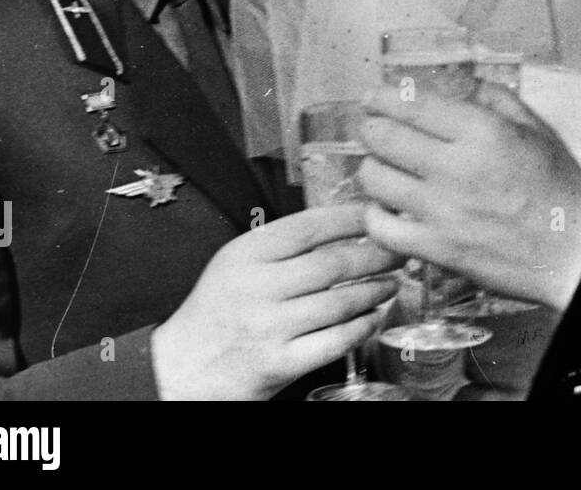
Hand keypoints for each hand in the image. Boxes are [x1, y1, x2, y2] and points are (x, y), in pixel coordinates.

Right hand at [151, 204, 401, 399]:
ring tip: (391, 282)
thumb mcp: (236, 263)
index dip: (351, 218)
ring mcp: (269, 328)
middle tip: (399, 250)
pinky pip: (335, 341)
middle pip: (333, 263)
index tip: (378, 214)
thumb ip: (282, 245)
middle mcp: (257, 288)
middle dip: (376, 254)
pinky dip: (362, 327)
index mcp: (246, 255)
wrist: (181, 368)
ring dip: (375, 290)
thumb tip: (344, 225)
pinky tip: (372, 317)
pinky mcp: (280, 364)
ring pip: (340, 302)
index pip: (309, 227)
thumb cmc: (216, 312)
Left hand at [358, 83, 580, 311]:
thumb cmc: (561, 190)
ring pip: (375, 179)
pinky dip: (376, 214)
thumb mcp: (537, 130)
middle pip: (384, 137)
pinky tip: (387, 208)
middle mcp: (457, 167)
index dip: (384, 97)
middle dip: (371, 127)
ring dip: (372, 168)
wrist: (575, 254)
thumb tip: (454, 83)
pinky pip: (381, 227)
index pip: (413, 105)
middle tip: (371, 128)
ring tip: (381, 168)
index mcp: (484, 133)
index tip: (374, 97)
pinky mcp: (437, 249)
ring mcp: (443, 211)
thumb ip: (493, 98)